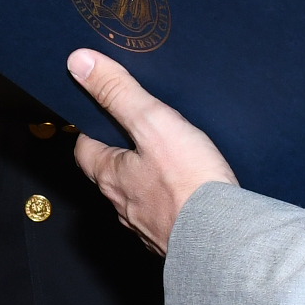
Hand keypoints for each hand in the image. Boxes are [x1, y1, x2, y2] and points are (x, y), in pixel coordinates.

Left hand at [68, 48, 237, 253]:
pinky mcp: (176, 241)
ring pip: (140, 199)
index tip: (101, 116)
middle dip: (123, 155)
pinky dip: (173, 204)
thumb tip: (79, 63)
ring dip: (148, 182)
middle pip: (113, 175)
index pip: (86, 150)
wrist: (225, 241)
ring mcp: (149, 227)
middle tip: (140, 134)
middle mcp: (124, 206)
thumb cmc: (188, 184)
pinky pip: (167, 218)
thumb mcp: (152, 123)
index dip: (93, 130)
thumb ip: (119, 93)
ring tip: (170, 162)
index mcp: (112, 177)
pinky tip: (192, 195)